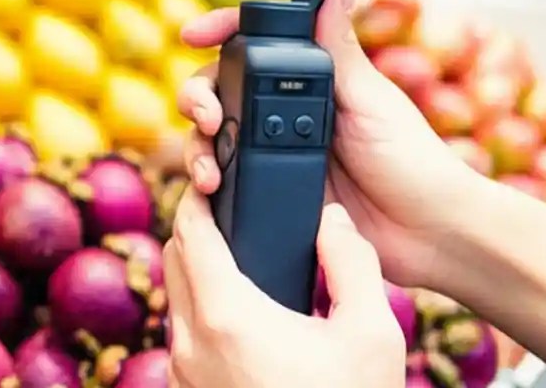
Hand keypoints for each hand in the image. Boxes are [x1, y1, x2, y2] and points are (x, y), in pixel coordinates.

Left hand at [165, 189, 404, 387]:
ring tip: (242, 257)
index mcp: (227, 316)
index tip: (214, 178)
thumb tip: (332, 219)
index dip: (198, 197)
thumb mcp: (372, 331)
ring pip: (176, 300)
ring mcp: (185, 374)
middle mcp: (191, 344)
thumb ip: (351, 262)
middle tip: (231, 211)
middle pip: (173, 260)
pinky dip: (203, 311)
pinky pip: (185, 336)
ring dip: (198, 271)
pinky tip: (245, 311)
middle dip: (196, 228)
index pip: (189, 232)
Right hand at [176, 0, 480, 287]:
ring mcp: (275, 156)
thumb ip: (341, 48)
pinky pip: (226, 183)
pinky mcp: (271, 194)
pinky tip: (211, 190)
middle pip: (219, 91)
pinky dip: (210, 184)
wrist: (428, 236)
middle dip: (197, 98)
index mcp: (311, 82)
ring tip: (209, 171)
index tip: (192, 34)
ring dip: (198, 147)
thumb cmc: (413, 161)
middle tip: (207, 117)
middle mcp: (286, 116)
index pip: (254, 46)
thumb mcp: (371, 99)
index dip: (218, 33)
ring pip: (213, 139)